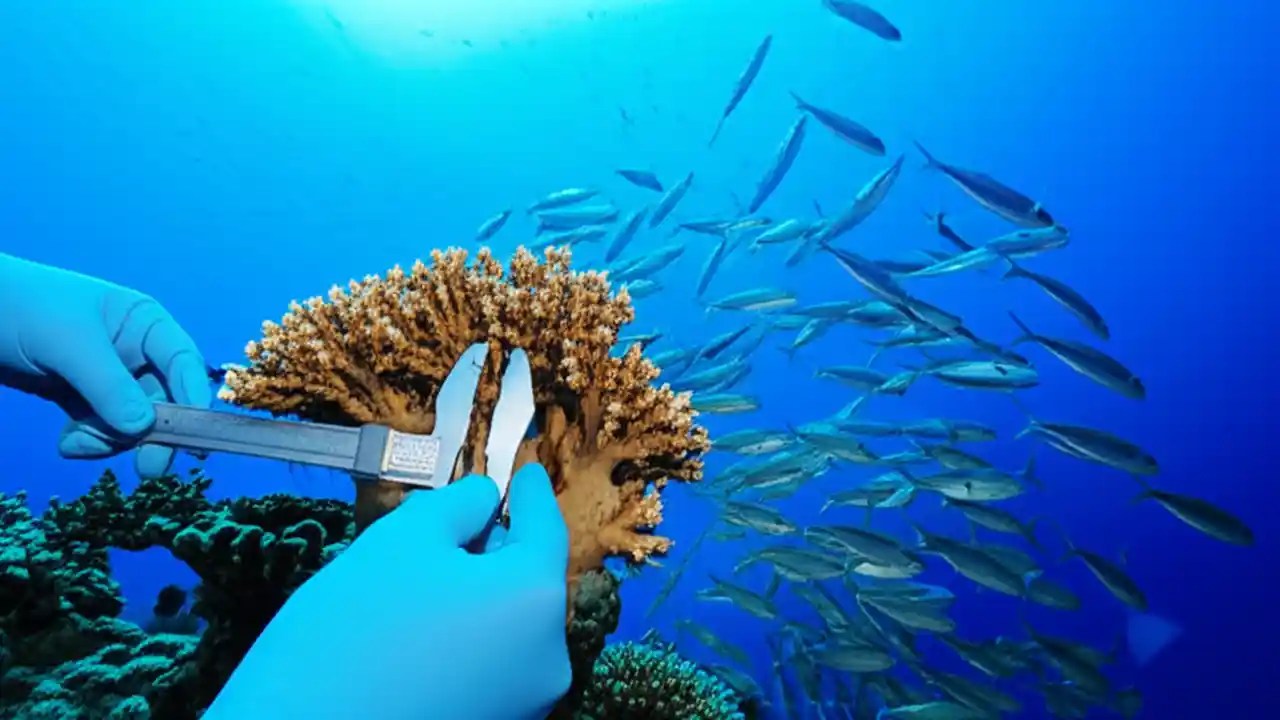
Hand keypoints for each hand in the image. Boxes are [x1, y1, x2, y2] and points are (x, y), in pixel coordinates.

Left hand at [0, 253, 210, 477]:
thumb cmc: (21, 308)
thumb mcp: (68, 342)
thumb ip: (108, 385)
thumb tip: (144, 427)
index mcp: (143, 323)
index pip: (183, 362)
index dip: (192, 398)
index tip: (193, 436)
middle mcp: (135, 351)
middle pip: (163, 399)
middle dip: (153, 433)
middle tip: (149, 470)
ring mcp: (109, 377)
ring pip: (132, 421)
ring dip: (110, 439)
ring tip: (75, 444)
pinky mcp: (82, 398)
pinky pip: (103, 429)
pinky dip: (91, 441)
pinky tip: (67, 444)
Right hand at [205, 464, 572, 719]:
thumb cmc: (352, 627)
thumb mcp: (404, 539)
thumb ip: (459, 506)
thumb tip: (486, 499)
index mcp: (536, 602)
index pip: (546, 532)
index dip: (533, 496)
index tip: (527, 471)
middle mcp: (548, 659)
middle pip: (529, 583)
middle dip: (498, 548)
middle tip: (463, 522)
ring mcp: (525, 704)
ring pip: (511, 628)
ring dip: (481, 596)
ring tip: (430, 578)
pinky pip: (492, 667)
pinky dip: (470, 639)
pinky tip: (425, 630)